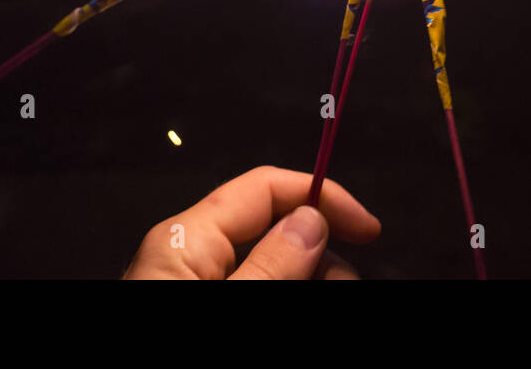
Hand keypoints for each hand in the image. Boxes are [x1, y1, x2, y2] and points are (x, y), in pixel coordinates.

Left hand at [123, 166, 381, 279]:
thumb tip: (313, 219)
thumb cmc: (162, 343)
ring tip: (334, 295)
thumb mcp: (232, 301)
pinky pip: (250, 284)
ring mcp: (192, 282)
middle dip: (322, 252)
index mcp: (186, 237)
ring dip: (309, 277)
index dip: (322, 196)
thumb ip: (271, 266)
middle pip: (273, 230)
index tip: (368, 228)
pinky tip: (306, 297)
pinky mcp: (196, 301)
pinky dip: (285, 288)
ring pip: (268, 266)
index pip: (266, 186)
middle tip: (349, 284)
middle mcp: (187, 253)